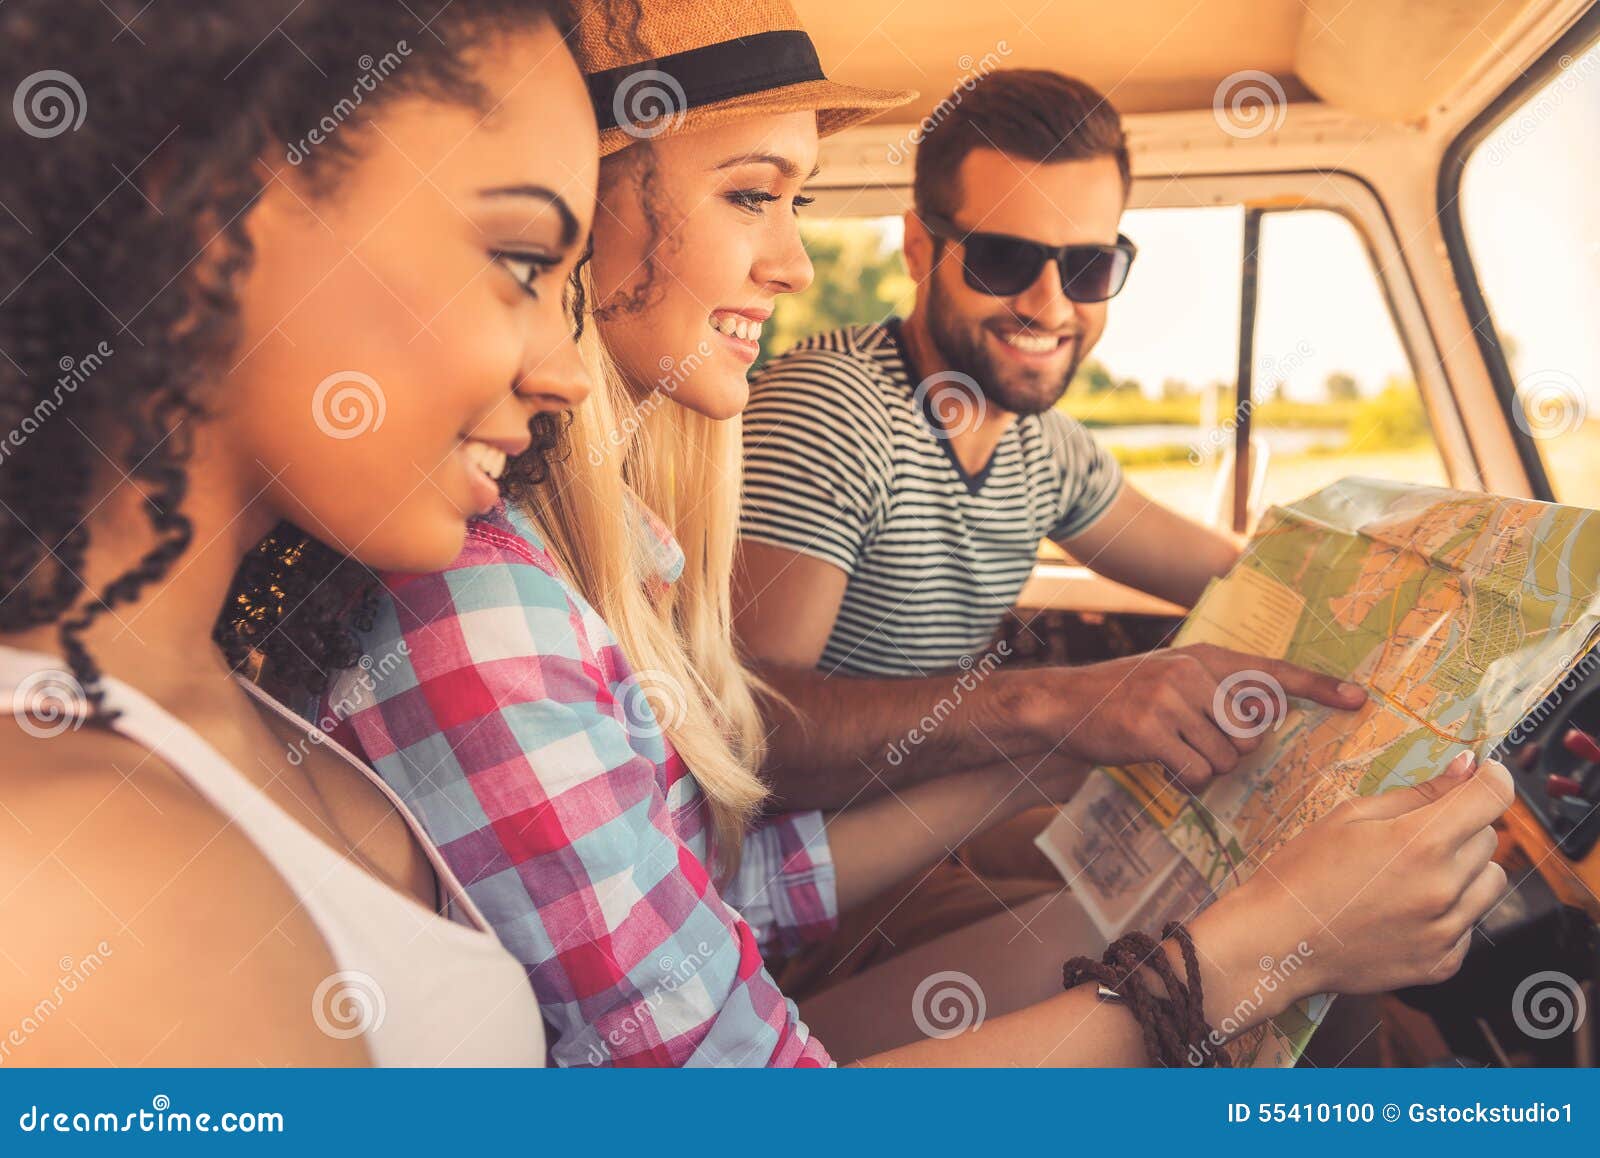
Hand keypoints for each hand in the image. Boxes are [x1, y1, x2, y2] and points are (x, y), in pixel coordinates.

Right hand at [1038, 643, 1365, 785]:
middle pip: (1252, 733)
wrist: (1064, 706)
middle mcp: (1192, 673)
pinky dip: (1185, 780)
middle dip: (1232, 750)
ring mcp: (1170, 700)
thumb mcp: (1173, 679)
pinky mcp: (1150, 731)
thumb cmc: (1124, 698)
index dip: (1319, 687)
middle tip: (1197, 743)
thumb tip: (1267, 718)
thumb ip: (1217, 692)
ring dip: (1205, 767)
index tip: (1360, 699)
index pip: (1273, 671)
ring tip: (1172, 751)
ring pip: (1227, 758)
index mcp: (1204, 658)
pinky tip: (1161, 765)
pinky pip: (1197, 773)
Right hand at [1222, 752, 1512, 1006]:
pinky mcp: (1443, 964)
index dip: (1492, 779)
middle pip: (1489, 839)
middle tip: (1416, 835)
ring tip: (1414, 876)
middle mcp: (1444, 889)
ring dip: (1464, 871)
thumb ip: (1417, 793)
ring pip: (1490, 882)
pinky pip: (1469, 924)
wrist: (1276, 942)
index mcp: (1420, 843)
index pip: (1493, 797)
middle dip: (1462, 828)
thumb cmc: (1302, 871)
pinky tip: (1404, 911)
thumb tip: (1466, 767)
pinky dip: (1448, 912)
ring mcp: (1446, 932)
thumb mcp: (1350, 816)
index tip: (1482, 777)